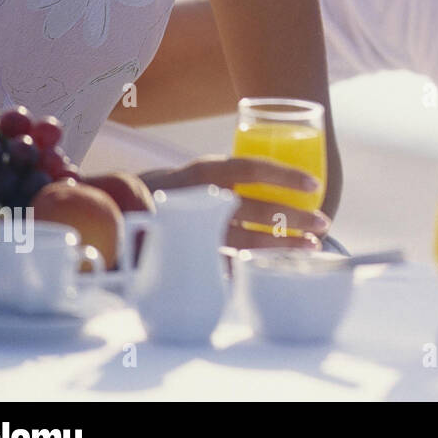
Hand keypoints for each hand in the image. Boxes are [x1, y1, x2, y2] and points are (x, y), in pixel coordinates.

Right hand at [139, 156, 331, 249]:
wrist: (115, 215)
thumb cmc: (169, 192)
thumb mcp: (197, 174)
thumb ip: (231, 179)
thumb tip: (281, 184)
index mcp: (206, 173)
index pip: (254, 168)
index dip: (287, 176)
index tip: (315, 184)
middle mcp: (201, 199)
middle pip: (258, 209)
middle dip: (295, 218)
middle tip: (322, 222)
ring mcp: (194, 232)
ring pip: (248, 241)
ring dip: (283, 245)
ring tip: (309, 245)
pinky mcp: (187, 258)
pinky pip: (228, 266)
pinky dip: (254, 268)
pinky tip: (276, 268)